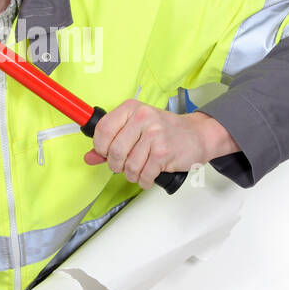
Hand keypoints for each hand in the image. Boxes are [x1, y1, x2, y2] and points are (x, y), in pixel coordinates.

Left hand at [83, 99, 211, 188]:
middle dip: (117, 165)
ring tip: (140, 169)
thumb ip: (111, 142)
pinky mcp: (164, 152)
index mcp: (131, 109)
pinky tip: (150, 174)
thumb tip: (89, 157)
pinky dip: (144, 180)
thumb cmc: (166, 131)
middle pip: (115, 151)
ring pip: (129, 166)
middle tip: (125, 164)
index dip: (100, 147)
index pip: (103, 129)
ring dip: (132, 174)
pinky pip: (144, 175)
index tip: (106, 153)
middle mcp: (142, 118)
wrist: (198, 135)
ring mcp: (154, 135)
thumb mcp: (136, 129)